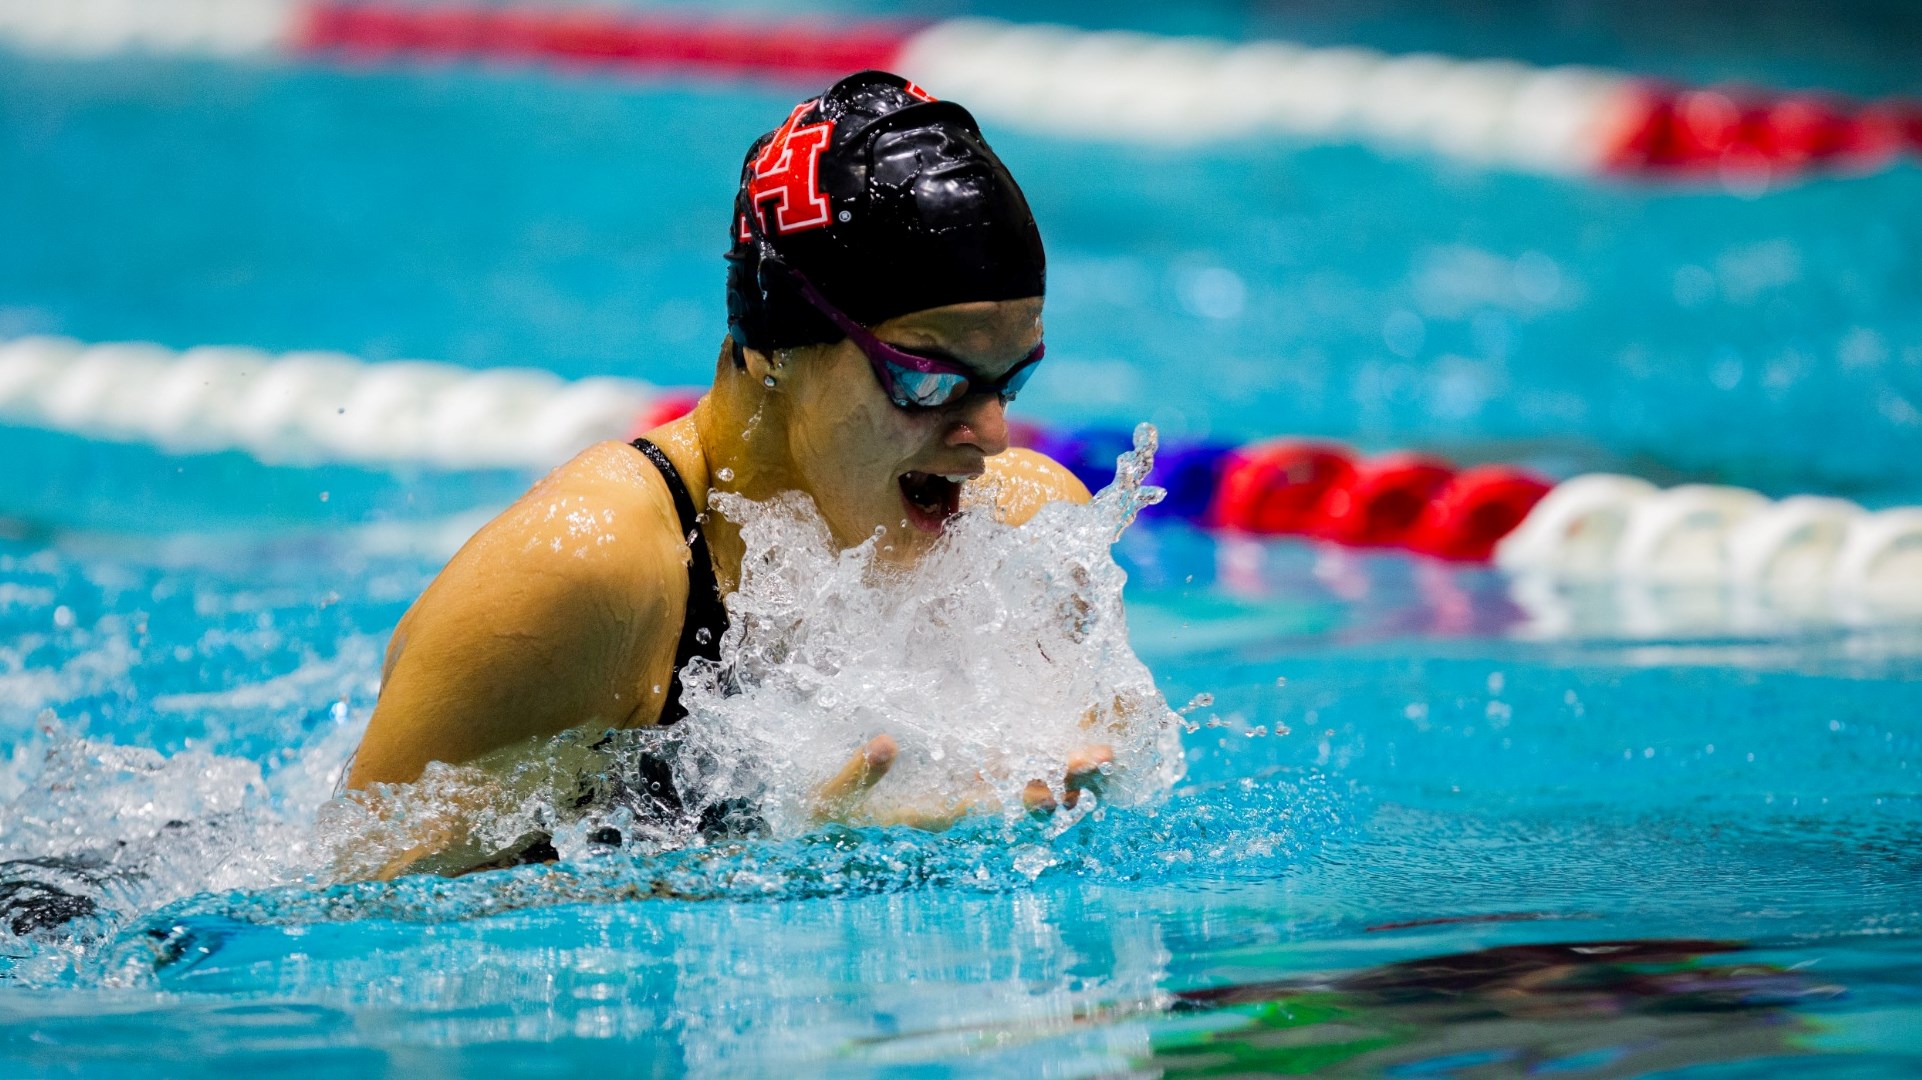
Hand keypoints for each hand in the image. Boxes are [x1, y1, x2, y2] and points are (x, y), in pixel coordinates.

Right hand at [810, 736, 1114, 829]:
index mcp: (931, 818)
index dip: (1020, 801)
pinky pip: (1011, 779)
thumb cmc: (825, 819)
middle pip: (1022, 800)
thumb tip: (884, 742)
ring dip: (1064, 774)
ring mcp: (966, 802)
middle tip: (1103, 758)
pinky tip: (1070, 752)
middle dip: (1064, 779)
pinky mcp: (964, 790)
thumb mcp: (829, 799)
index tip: (1053, 789)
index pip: (986, 812)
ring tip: (1104, 754)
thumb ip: (856, 775)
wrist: (825, 838)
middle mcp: (959, 815)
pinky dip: (1042, 766)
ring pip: (1025, 790)